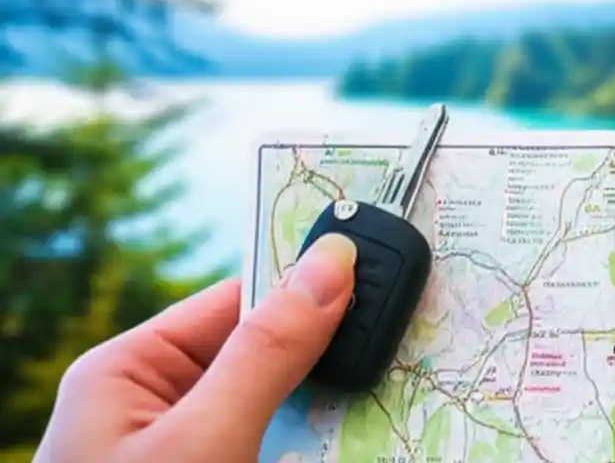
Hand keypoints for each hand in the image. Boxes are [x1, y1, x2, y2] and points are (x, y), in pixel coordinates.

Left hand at [35, 233, 356, 462]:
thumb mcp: (204, 438)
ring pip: (283, 412)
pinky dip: (319, 444)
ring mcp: (184, 451)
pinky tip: (357, 438)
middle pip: (265, 357)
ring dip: (331, 410)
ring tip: (386, 392)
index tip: (380, 263)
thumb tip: (331, 261)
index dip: (305, 282)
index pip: (235, 300)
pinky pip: (278, 449)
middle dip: (328, 355)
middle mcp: (153, 408)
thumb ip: (268, 352)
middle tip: (399, 340)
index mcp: (125, 371)